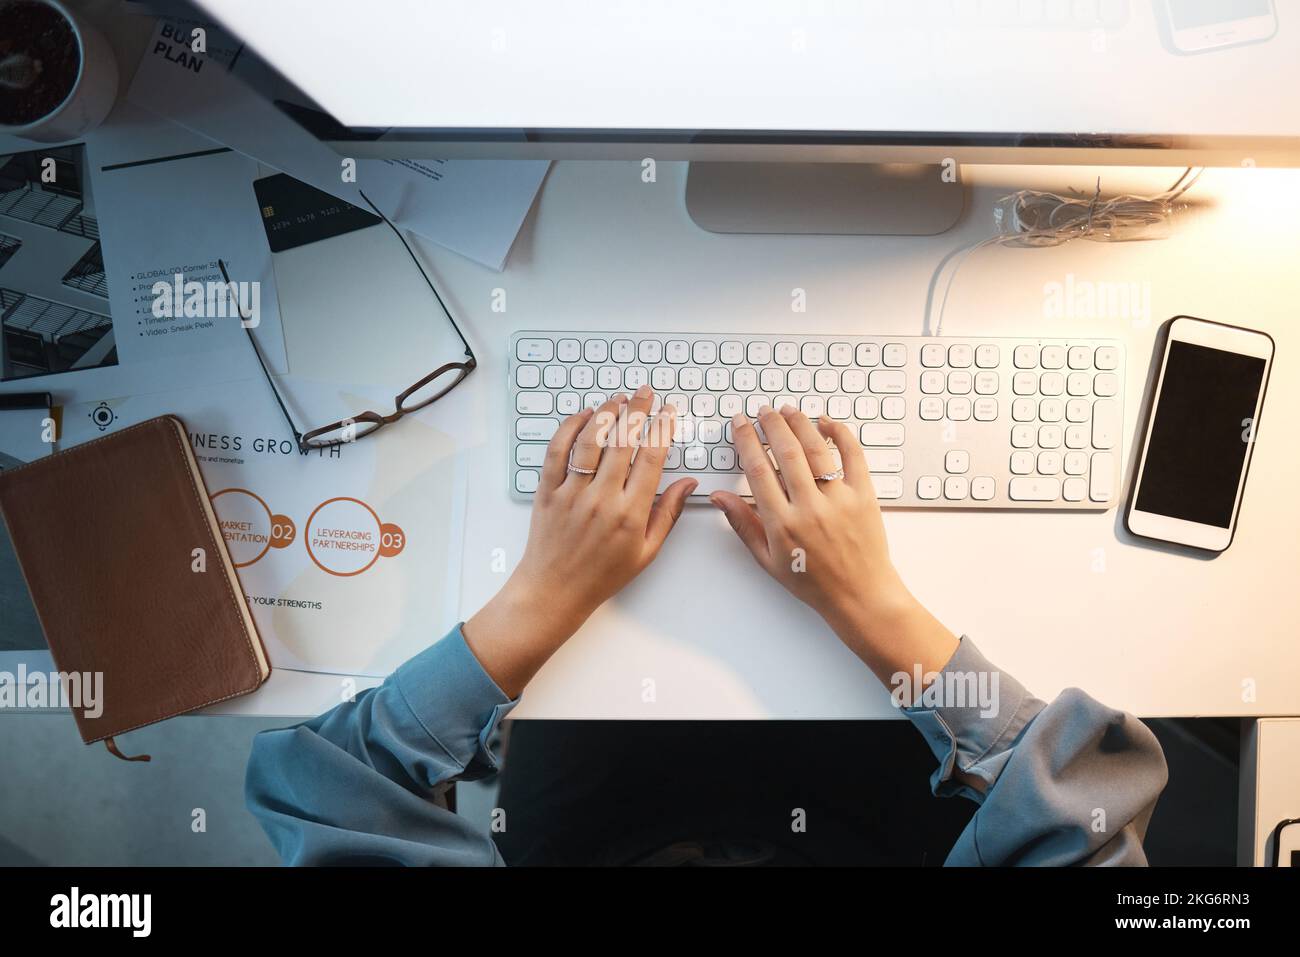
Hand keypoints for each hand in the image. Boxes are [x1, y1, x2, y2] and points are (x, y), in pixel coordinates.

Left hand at [464, 386, 695, 695]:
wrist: (554, 591)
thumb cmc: (601, 575)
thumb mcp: (647, 551)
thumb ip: (669, 513)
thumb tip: (689, 484)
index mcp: (630, 514)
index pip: (651, 458)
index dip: (662, 428)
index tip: (668, 411)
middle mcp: (601, 499)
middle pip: (623, 441)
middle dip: (637, 410)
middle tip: (645, 393)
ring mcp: (571, 493)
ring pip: (590, 440)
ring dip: (606, 413)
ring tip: (617, 399)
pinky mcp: (547, 491)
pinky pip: (557, 451)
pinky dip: (569, 428)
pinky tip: (583, 416)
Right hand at [710, 404, 957, 688]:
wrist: (860, 595)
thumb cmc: (813, 581)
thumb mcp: (768, 560)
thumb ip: (743, 524)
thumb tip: (719, 496)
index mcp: (782, 523)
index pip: (757, 469)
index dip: (746, 440)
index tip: (740, 423)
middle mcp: (810, 507)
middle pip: (786, 451)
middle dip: (770, 424)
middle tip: (762, 410)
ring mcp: (839, 499)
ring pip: (816, 448)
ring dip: (799, 424)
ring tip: (788, 411)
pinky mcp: (865, 495)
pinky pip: (853, 455)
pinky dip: (840, 434)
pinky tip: (827, 422)